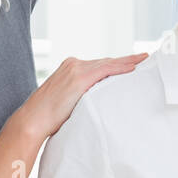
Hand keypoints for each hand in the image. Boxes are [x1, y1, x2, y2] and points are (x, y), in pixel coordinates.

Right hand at [15, 52, 148, 140]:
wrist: (33, 120)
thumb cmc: (49, 115)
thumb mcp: (68, 98)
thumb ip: (83, 92)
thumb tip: (99, 97)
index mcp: (70, 67)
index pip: (99, 64)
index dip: (117, 63)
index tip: (132, 62)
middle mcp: (73, 64)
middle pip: (106, 61)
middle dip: (126, 60)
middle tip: (144, 57)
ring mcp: (76, 70)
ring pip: (108, 64)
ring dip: (128, 62)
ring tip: (144, 60)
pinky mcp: (80, 78)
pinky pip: (106, 70)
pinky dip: (121, 68)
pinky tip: (133, 68)